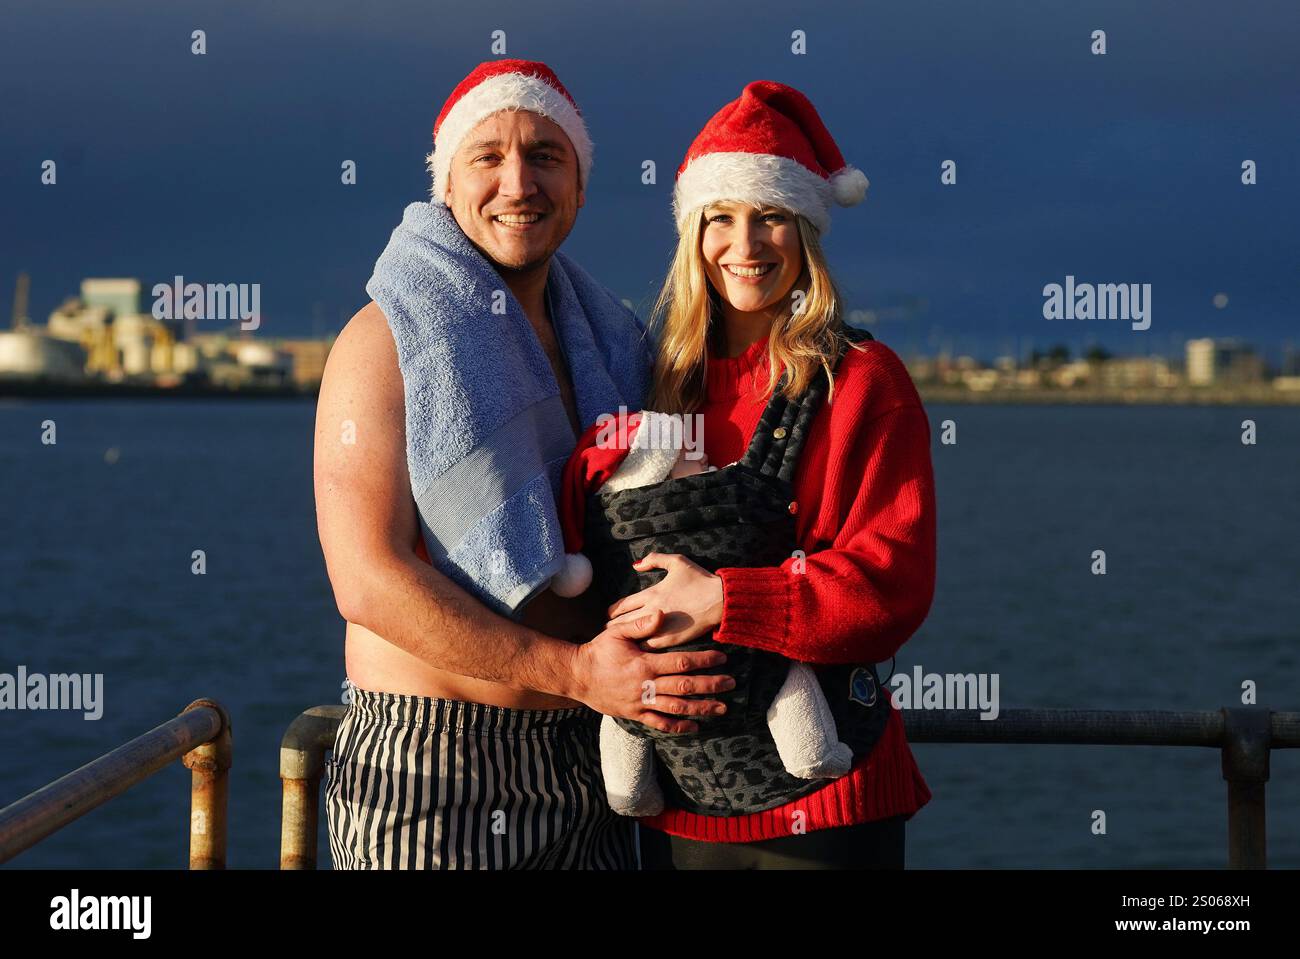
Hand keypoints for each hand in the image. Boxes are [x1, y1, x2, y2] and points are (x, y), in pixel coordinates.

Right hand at [571, 608, 734, 732]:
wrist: (577, 676)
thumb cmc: (598, 651)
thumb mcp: (616, 632)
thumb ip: (640, 624)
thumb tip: (662, 613)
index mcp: (644, 663)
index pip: (681, 662)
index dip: (704, 660)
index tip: (722, 658)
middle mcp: (646, 685)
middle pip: (685, 686)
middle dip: (711, 685)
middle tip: (731, 683)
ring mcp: (641, 702)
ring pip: (677, 708)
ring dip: (701, 708)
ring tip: (721, 707)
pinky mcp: (635, 714)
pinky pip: (660, 723)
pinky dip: (678, 726)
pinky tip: (694, 726)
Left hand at [605, 553, 723, 649]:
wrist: (719, 599)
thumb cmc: (700, 579)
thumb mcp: (677, 562)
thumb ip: (654, 560)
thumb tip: (635, 565)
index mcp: (652, 593)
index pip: (623, 604)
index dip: (613, 611)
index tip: (609, 615)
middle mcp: (652, 611)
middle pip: (624, 622)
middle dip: (613, 626)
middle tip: (607, 631)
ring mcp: (661, 627)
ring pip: (633, 636)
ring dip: (624, 639)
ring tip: (618, 643)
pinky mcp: (671, 640)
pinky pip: (649, 646)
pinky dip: (641, 647)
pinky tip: (636, 651)